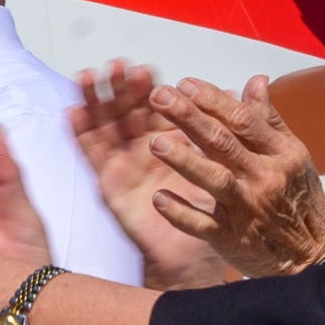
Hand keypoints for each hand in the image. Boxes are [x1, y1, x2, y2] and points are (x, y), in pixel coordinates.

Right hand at [71, 63, 231, 290]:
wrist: (197, 257)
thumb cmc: (215, 210)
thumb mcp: (229, 163)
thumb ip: (236, 123)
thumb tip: (252, 85)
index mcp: (173, 139)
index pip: (157, 106)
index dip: (148, 87)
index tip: (145, 69)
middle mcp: (145, 148)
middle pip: (127, 110)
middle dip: (120, 88)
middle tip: (118, 68)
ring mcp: (125, 164)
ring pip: (105, 125)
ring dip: (95, 101)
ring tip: (89, 77)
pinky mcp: (110, 185)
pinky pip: (93, 157)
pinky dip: (80, 134)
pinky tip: (72, 113)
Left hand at [144, 76, 324, 279]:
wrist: (311, 257)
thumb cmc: (299, 200)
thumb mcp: (293, 156)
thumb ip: (269, 119)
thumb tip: (255, 81)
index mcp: (281, 154)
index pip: (244, 120)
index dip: (212, 100)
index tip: (184, 84)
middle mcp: (264, 178)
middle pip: (223, 142)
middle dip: (189, 117)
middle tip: (159, 97)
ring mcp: (248, 209)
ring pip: (214, 180)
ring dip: (184, 161)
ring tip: (156, 142)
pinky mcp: (232, 238)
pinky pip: (203, 224)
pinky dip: (181, 212)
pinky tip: (159, 198)